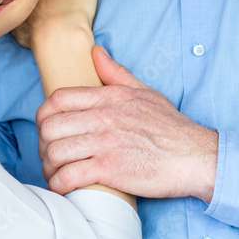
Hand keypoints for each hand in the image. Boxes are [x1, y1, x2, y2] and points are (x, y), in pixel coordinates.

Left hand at [36, 46, 217, 201]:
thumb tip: (95, 52)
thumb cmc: (171, 127)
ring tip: (54, 172)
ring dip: (48, 166)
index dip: (44, 115)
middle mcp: (103, 117)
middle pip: (49, 126)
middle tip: (49, 154)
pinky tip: (62, 186)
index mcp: (108, 97)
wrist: (196, 156)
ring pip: (55, 151)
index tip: (47, 127)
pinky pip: (69, 175)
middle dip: (43, 143)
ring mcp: (105, 143)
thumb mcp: (144, 91)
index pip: (58, 99)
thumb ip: (115, 73)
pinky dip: (59, 183)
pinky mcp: (110, 170)